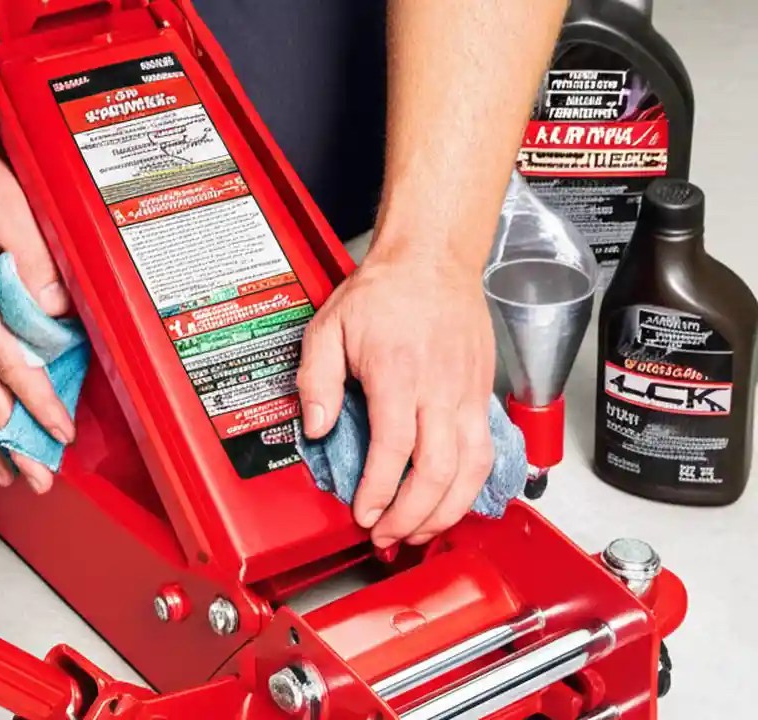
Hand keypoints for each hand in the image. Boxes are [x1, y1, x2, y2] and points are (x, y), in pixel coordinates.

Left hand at [296, 247, 495, 546]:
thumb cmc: (383, 292)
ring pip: (472, 471)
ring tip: (419, 532)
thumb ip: (316, 381)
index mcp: (398, 373)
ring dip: (446, 512)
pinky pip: (487, 452)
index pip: (394, 450)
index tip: (363, 514)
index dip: (379, 492)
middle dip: (412, 516)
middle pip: (438, 472)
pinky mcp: (483, 394)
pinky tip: (452, 503)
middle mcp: (439, 389)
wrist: (433, 260)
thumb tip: (316, 429)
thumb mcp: (328, 327)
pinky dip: (473, 487)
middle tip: (387, 536)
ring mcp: (467, 394)